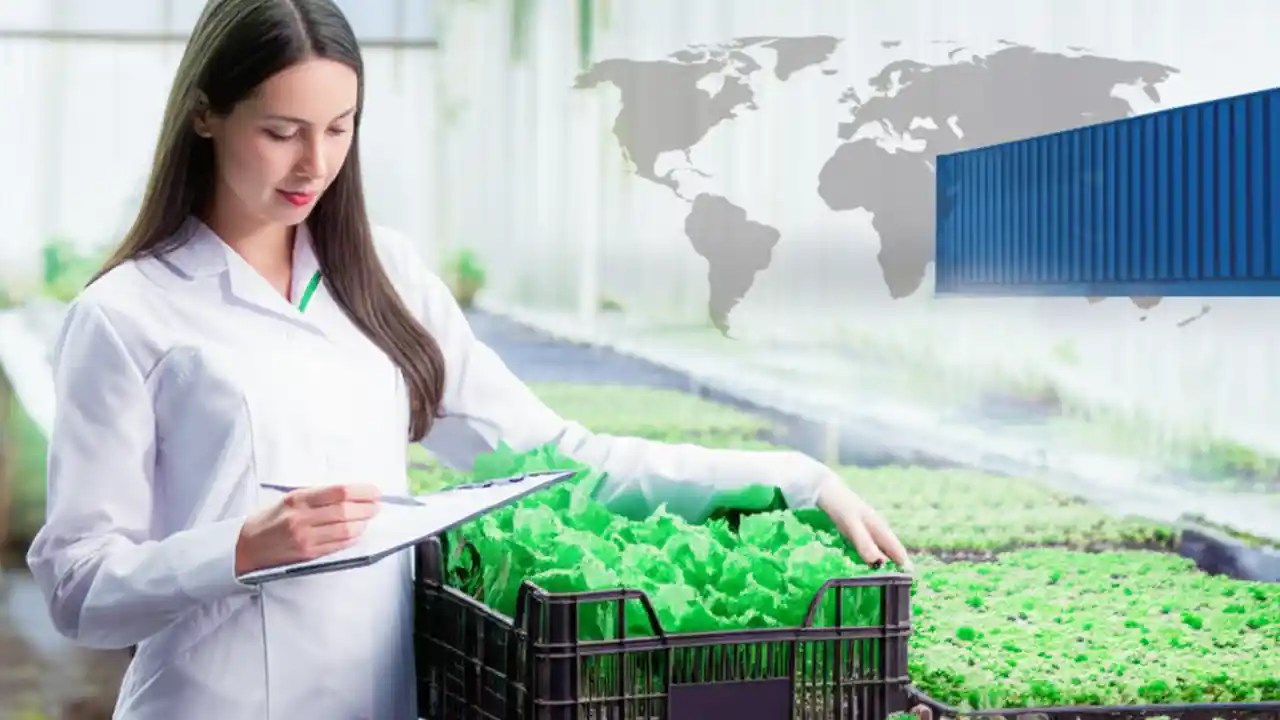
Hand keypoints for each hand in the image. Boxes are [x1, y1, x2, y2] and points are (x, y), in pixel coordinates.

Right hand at [235, 484, 381, 574]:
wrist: (247, 546)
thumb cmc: (271, 520)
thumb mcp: (290, 500)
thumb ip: (318, 496)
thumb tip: (351, 494)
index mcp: (298, 499)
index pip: (338, 492)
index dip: (362, 491)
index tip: (375, 492)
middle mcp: (302, 518)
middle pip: (345, 511)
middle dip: (367, 508)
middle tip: (377, 506)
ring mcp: (305, 538)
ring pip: (345, 530)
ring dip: (363, 524)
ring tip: (369, 518)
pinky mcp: (308, 554)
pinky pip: (338, 545)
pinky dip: (353, 538)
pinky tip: (358, 532)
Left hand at [814, 471, 912, 571]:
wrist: (827, 490)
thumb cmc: (841, 507)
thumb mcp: (852, 526)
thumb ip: (864, 543)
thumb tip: (880, 562)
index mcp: (880, 528)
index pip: (897, 549)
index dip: (904, 564)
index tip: (910, 579)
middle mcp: (878, 528)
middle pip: (891, 550)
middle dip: (896, 565)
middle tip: (898, 584)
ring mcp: (869, 528)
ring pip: (882, 548)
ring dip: (885, 561)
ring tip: (886, 576)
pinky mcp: (859, 528)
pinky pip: (871, 545)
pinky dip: (873, 555)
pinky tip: (868, 562)